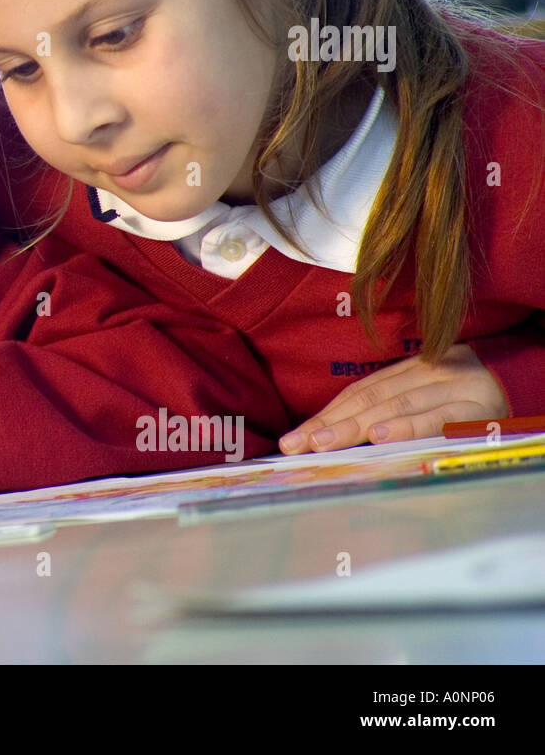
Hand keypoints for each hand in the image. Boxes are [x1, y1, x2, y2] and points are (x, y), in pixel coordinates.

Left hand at [279, 344, 506, 453]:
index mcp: (411, 370)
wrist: (530, 378)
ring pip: (395, 406)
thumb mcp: (429, 394)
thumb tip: (339, 433)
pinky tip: (380, 437)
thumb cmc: (471, 397)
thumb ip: (392, 406)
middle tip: (297, 445)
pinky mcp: (476, 408)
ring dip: (356, 426)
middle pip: (369, 400)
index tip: (295, 439)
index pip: (359, 393)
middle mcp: (427, 373)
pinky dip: (406, 427)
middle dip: (329, 425)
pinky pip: (436, 419)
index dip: (325, 415)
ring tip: (324, 442)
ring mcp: (452, 388)